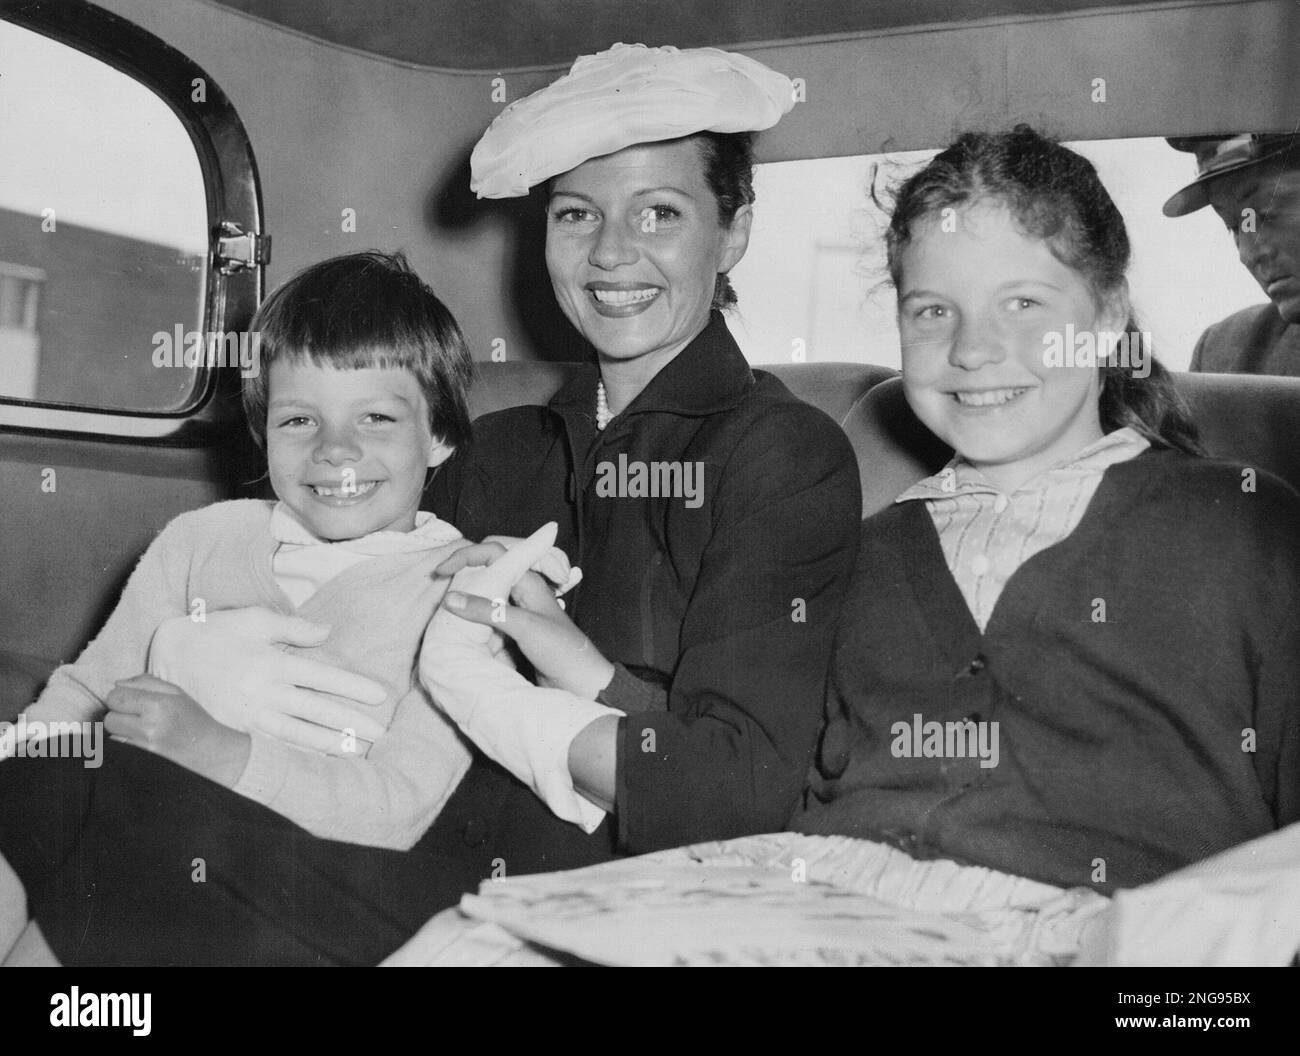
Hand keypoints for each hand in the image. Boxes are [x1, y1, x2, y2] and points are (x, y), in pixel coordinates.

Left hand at [105, 674, 250, 787]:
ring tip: (142, 732)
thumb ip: (145, 682)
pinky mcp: (142, 763)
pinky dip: (127, 746)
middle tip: (137, 718)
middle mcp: (149, 727)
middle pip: (109, 719)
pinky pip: (120, 751)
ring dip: (122, 733)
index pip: (115, 697)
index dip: (121, 697)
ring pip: (112, 737)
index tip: (132, 701)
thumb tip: (117, 684)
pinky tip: (142, 744)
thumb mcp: (176, 693)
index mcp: (158, 705)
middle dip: (119, 716)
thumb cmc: (194, 719)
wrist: (212, 752)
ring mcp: (145, 748)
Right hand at [148, 607, 386, 754]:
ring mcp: (249, 716)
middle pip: (316, 710)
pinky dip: (298, 755)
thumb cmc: (216, 634)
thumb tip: (328, 632)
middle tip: (381, 734)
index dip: (353, 687)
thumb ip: (293, 628)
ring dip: (330, 744)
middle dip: (350, 723)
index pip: (323, 677)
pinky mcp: (235, 731)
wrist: (167, 657)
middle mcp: (264, 692)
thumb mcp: (254, 620)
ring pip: (298, 734)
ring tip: (358, 751)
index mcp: (273, 663)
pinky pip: (273, 746)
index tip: (380, 697)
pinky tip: (320, 760)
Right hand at [437, 524, 614, 699]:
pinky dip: (473, 622)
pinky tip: (460, 631)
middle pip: (487, 573)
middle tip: (442, 588)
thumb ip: (488, 611)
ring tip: (445, 612)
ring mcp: (517, 613)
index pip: (493, 554)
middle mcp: (522, 593)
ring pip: (485, 598)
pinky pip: (487, 620)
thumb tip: (451, 598)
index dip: (467, 556)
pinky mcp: (513, 633)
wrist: (582, 685)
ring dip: (467, 602)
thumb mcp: (524, 628)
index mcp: (529, 582)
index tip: (444, 571)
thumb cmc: (562, 651)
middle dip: (464, 577)